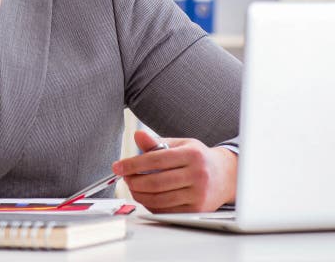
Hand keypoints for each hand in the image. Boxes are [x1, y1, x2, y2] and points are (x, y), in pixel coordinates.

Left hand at [112, 129, 237, 212]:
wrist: (226, 176)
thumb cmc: (198, 158)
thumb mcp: (180, 144)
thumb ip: (157, 142)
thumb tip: (137, 136)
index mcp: (192, 155)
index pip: (155, 159)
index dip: (133, 164)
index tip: (119, 166)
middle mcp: (198, 175)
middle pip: (156, 181)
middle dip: (134, 181)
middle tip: (124, 178)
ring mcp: (199, 194)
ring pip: (160, 198)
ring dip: (140, 195)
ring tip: (132, 187)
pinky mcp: (197, 210)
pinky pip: (168, 210)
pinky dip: (152, 205)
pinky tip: (145, 197)